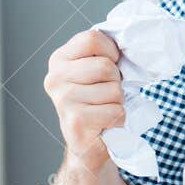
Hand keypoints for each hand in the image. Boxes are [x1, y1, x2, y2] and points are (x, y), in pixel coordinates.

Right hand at [44, 29, 123, 171]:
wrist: (89, 145)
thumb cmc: (98, 104)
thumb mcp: (97, 72)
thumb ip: (104, 54)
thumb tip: (130, 40)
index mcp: (59, 60)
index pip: (92, 38)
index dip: (111, 52)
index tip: (110, 65)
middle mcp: (55, 78)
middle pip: (105, 66)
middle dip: (116, 82)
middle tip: (105, 94)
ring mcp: (63, 100)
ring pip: (114, 90)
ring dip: (118, 102)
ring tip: (103, 109)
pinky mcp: (75, 121)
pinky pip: (115, 111)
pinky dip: (118, 119)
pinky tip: (104, 123)